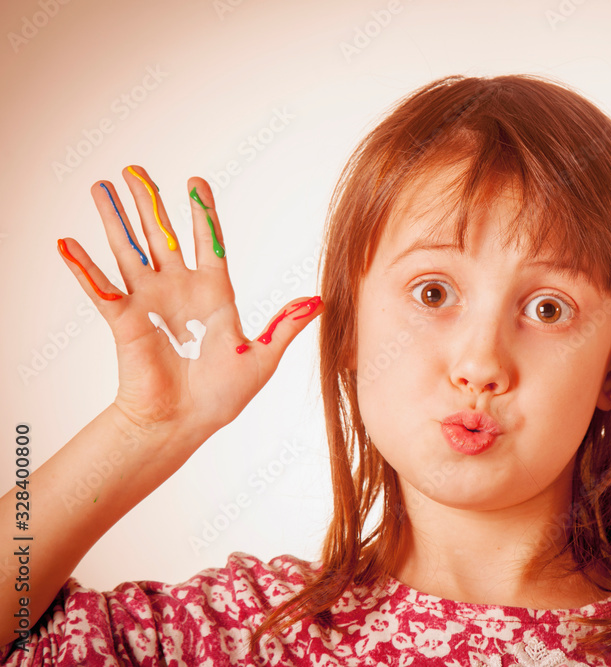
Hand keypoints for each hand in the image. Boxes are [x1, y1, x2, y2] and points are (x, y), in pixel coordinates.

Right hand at [58, 165, 322, 446]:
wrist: (186, 422)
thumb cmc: (222, 395)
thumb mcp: (261, 357)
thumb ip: (285, 325)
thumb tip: (320, 301)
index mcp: (214, 293)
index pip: (207, 242)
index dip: (202, 213)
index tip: (196, 181)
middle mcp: (178, 290)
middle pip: (161, 236)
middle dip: (148, 203)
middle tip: (135, 169)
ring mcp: (149, 302)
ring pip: (129, 250)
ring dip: (113, 220)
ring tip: (100, 186)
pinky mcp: (125, 321)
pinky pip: (101, 289)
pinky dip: (83, 267)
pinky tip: (66, 242)